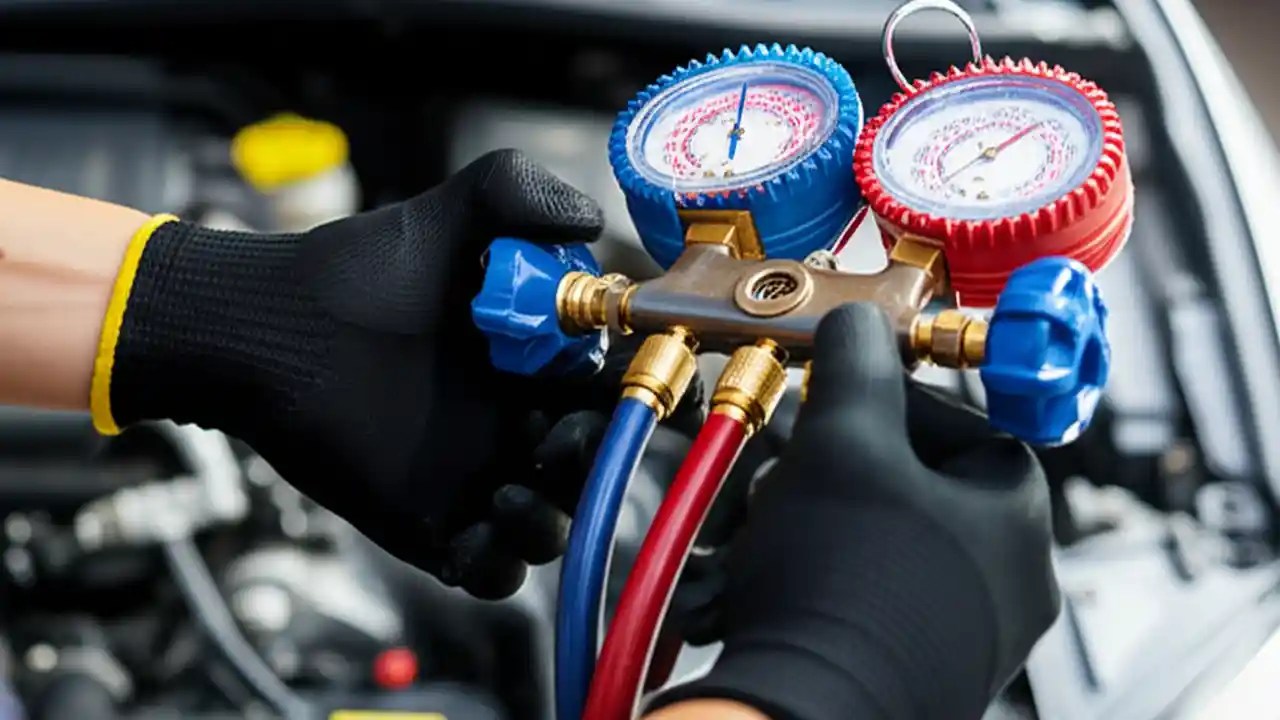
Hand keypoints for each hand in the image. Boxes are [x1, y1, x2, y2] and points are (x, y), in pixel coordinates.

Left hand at [100, 149, 640, 597]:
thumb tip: (594, 220)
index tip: (651, 391)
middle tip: (556, 436)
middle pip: (600, 466)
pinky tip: (475, 527)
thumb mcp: (444, 214)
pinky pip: (489, 571)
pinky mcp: (431, 523)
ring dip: (552, 520)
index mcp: (543, 362)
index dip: (651, 396)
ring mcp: (478, 477)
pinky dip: (498, 564)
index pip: (625, 390)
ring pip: (555, 526)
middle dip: (598, 460)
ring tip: (506, 492)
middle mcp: (521, 422)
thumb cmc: (357, 272)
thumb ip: (518, 191)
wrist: (270, 325)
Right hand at [653, 303, 1059, 719]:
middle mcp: (1002, 589)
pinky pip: (852, 603)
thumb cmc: (838, 590)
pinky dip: (800, 586)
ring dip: (798, 531)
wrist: (801, 716)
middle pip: (903, 489)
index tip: (827, 407)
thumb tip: (859, 324)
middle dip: (822, 476)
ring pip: (868, 547)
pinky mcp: (907, 677)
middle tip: (779, 480)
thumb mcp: (843, 441)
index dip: (881, 405)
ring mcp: (958, 641)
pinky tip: (749, 590)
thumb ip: (856, 364)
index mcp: (1012, 521)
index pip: (958, 425)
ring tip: (752, 542)